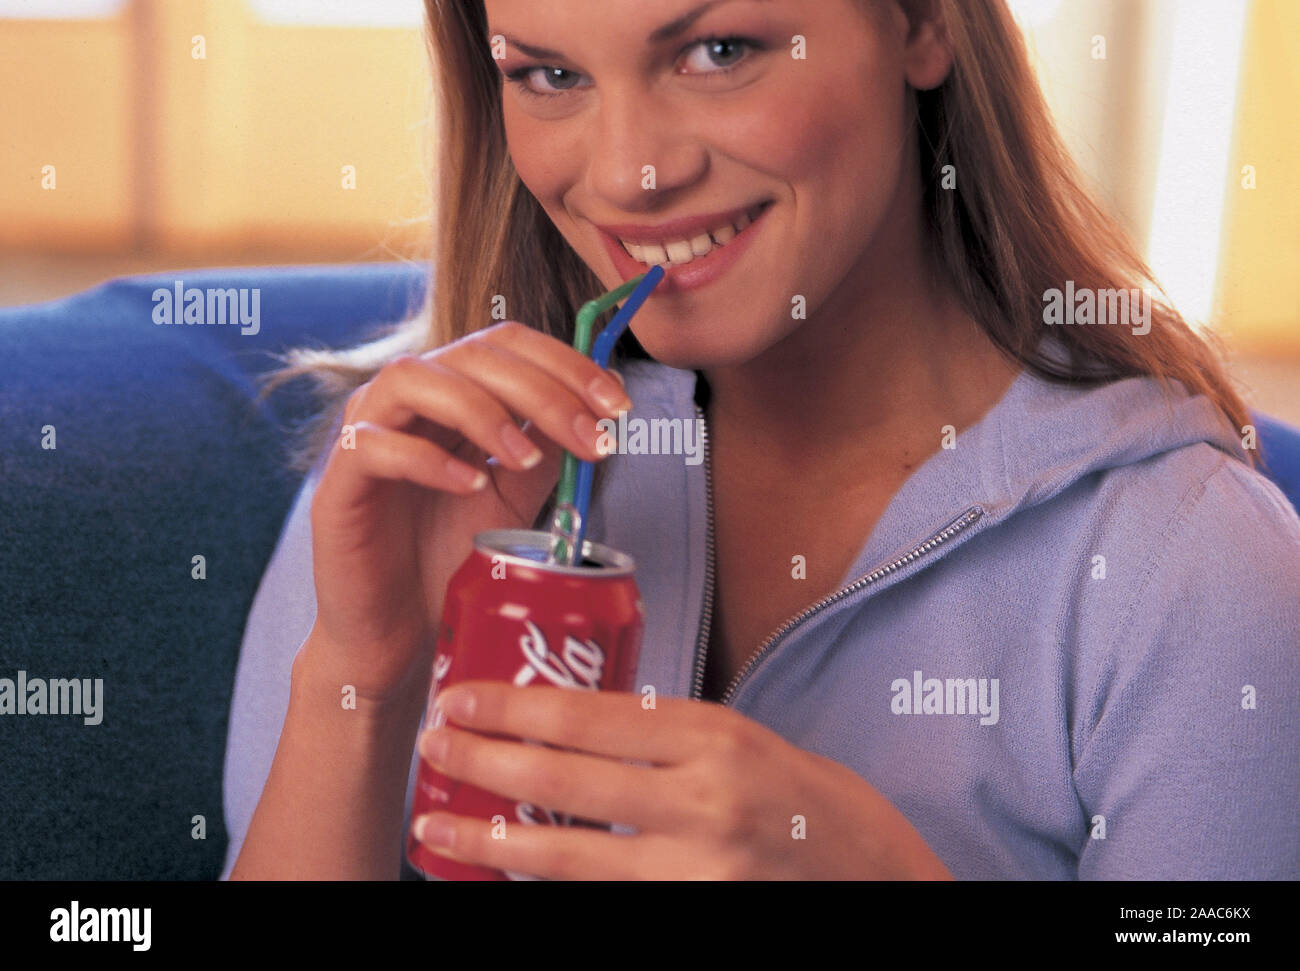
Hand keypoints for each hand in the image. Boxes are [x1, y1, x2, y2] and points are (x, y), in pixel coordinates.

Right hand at [304, 322, 630, 708]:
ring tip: (527, 460)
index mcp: (452, 394)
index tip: (618, 405)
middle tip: (592, 436)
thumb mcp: (514, 497)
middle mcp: (406, 401)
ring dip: (482, 410)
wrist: (398, 631)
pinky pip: (374, 445)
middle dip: (543, 390)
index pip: (506, 345)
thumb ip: (546, 450)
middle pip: (471, 355)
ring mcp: (365, 433)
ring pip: (413, 378)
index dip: (565, 363)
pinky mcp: (337, 482)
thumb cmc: (448, 558)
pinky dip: (427, 459)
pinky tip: (471, 484)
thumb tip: (598, 410)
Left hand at [409, 681, 954, 879]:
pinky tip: (500, 869)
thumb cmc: (806, 796)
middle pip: (563, 781)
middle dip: (482, 761)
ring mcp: (694, 867)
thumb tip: (569, 721)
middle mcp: (701, 801)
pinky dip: (541, 880)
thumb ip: (661, 732)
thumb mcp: (739, 736)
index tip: (461, 696)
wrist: (869, 872)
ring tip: (434, 822)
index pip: (588, 716)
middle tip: (434, 745)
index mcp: (712, 736)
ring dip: (488, 836)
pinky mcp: (687, 907)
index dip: (512, 706)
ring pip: (565, 856)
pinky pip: (595, 896)